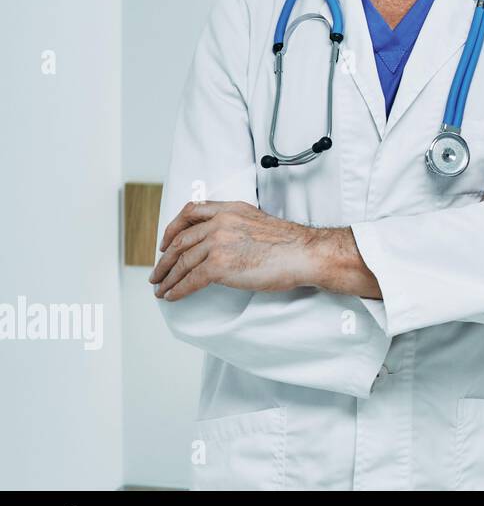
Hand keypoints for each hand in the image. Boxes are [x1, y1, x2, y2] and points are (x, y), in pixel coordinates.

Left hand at [150, 200, 320, 300]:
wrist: (304, 254)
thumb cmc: (289, 244)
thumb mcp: (257, 221)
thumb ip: (236, 225)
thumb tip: (223, 242)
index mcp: (229, 210)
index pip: (191, 212)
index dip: (173, 228)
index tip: (166, 242)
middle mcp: (220, 223)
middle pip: (180, 241)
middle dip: (164, 260)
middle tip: (157, 272)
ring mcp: (218, 243)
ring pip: (182, 262)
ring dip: (167, 278)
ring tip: (161, 288)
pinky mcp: (219, 266)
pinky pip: (190, 280)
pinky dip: (178, 290)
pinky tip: (173, 296)